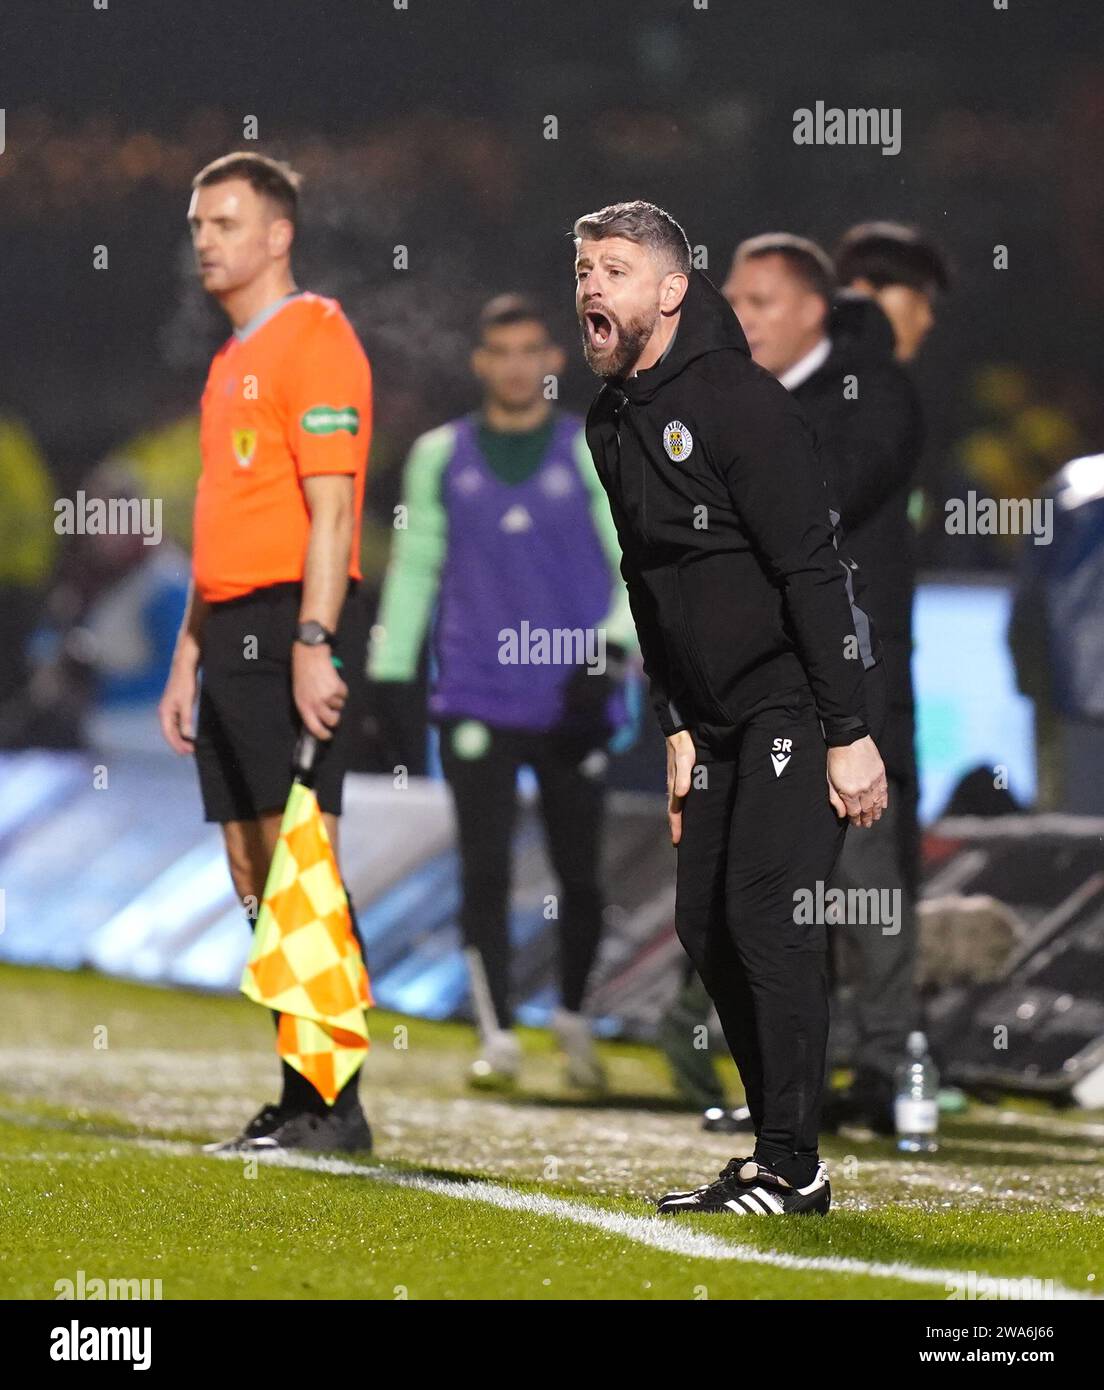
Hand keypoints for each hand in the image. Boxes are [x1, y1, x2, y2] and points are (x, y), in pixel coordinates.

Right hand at [158, 656, 197, 754]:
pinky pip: (176, 723)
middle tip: (190, 752)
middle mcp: (164, 713)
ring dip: (180, 738)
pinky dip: (181, 731)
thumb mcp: (187, 703)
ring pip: (172, 729)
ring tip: (190, 747)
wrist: (184, 668)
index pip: (169, 734)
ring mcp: (169, 710)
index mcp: (165, 712)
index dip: (177, 744)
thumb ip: (186, 720)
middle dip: (178, 744)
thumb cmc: (185, 684)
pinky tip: (188, 735)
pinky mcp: (175, 707)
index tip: (187, 752)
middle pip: (169, 733)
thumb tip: (186, 735)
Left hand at [293, 644, 347, 740]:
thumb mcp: (300, 692)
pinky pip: (344, 694)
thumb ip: (308, 706)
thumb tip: (318, 718)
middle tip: (335, 712)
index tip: (328, 735)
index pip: (314, 727)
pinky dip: (341, 689)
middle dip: (335, 718)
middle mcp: (315, 703)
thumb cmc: (303, 672)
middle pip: (332, 720)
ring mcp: (327, 696)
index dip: (322, 734)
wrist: (310, 655)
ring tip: (328, 686)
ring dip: (337, 698)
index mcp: (304, 705)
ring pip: (340, 705)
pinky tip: (333, 680)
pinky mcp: (337, 688)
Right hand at [666, 729, 695, 844]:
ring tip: (683, 828)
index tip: (677, 841)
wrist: (676, 722)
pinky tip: (688, 804)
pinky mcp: (682, 770)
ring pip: (677, 801)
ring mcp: (677, 776)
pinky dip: (683, 803)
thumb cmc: (682, 738)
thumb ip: (683, 773)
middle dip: (676, 824)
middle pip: (674, 808)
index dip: (676, 825)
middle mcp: (675, 781)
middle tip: (678, 842)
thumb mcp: (684, 754)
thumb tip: (681, 794)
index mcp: (675, 782)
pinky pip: (681, 791)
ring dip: (679, 815)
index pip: (674, 809)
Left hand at [826, 736, 887, 827]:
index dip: (855, 819)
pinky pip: (884, 791)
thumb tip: (842, 814)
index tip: (856, 823)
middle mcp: (864, 790)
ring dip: (876, 812)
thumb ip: (835, 799)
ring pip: (877, 803)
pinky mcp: (881, 774)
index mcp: (850, 792)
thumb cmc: (835, 758)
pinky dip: (884, 800)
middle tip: (866, 824)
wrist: (848, 738)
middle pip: (866, 809)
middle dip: (866, 819)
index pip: (854, 812)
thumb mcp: (829, 780)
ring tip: (875, 818)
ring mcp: (874, 782)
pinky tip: (883, 806)